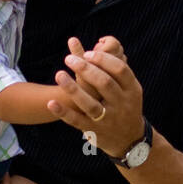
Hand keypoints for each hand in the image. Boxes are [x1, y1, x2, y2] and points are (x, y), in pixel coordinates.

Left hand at [48, 36, 144, 159]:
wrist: (130, 141)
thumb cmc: (125, 106)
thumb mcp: (130, 89)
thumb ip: (117, 70)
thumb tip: (101, 42)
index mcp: (132, 90)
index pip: (120, 70)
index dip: (103, 60)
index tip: (86, 53)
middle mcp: (122, 104)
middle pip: (104, 83)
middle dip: (86, 69)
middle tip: (69, 59)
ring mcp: (108, 119)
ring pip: (90, 103)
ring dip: (73, 88)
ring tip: (59, 74)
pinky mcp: (94, 131)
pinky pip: (77, 121)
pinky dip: (63, 113)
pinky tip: (50, 103)